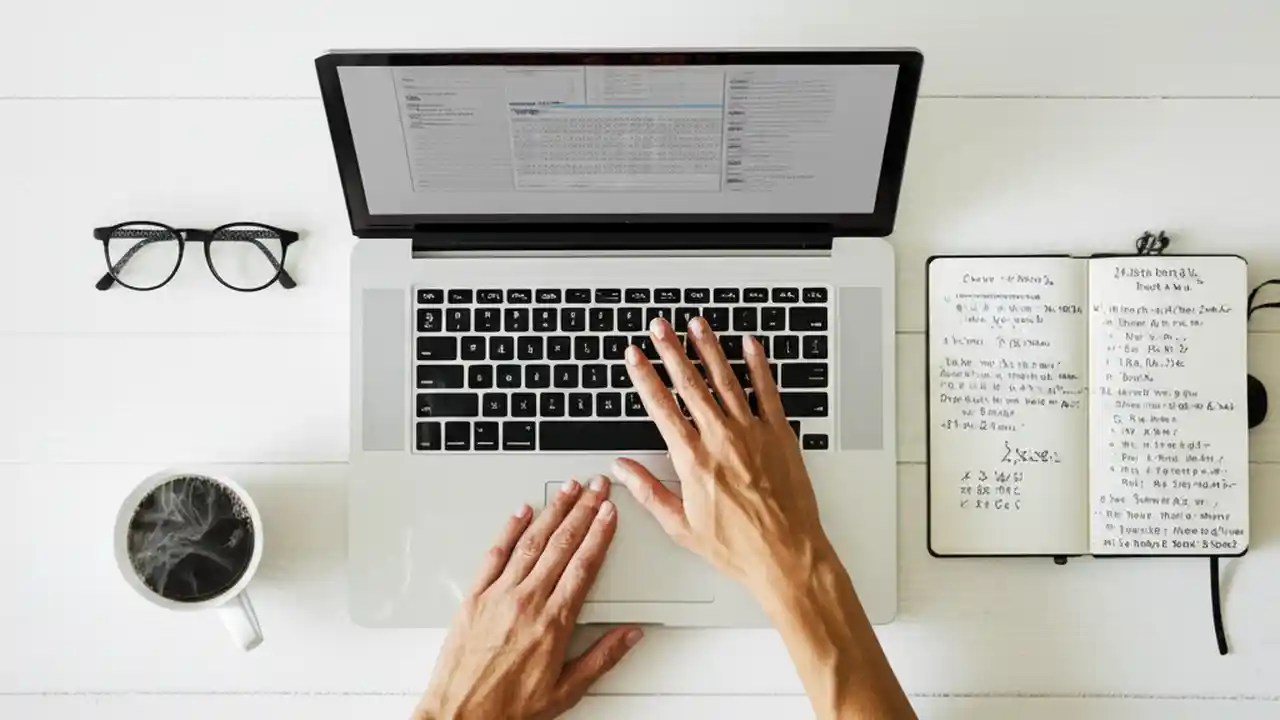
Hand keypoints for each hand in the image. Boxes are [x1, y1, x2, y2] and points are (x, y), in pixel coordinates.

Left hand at [415, 477, 642, 719]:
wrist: (459, 718)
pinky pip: (494, 554)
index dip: (599, 535)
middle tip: (596, 488)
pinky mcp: (474, 597)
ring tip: (568, 490)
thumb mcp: (566, 691)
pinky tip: (521, 512)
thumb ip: (602, 658)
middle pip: (562, 545)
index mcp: (553, 623)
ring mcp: (498, 596)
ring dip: (553, 511)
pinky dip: (509, 530)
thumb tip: (630, 635)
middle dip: (583, 511)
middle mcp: (526, 602)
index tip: (609, 514)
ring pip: (531, 542)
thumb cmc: (508, 709)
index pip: (584, 566)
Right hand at [613, 316, 831, 595]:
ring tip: (696, 324)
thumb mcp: (680, 525)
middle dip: (671, 350)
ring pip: (726, 379)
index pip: (661, 407)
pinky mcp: (779, 434)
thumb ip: (648, 491)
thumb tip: (622, 469)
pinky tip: (750, 345)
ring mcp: (752, 433)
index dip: (644, 377)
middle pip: (690, 384)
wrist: (786, 554)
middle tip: (659, 327)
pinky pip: (767, 391)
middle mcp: (720, 438)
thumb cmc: (737, 546)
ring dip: (709, 348)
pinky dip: (758, 365)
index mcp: (692, 460)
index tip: (634, 356)